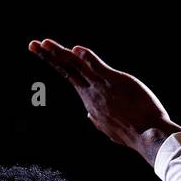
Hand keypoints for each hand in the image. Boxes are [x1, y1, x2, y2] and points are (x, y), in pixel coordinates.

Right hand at [29, 39, 180, 161]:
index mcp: (90, 100)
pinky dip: (88, 58)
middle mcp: (91, 93)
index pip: (70, 76)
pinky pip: (98, 67)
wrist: (148, 137)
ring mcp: (102, 87)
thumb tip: (89, 116)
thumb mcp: (110, 128)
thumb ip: (98, 120)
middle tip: (32, 45)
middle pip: (67, 69)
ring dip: (60, 53)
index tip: (44, 54)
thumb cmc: (132, 134)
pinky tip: (77, 49)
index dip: (56, 63)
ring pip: (77, 66)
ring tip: (45, 43)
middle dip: (49, 56)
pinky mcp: (116, 82)